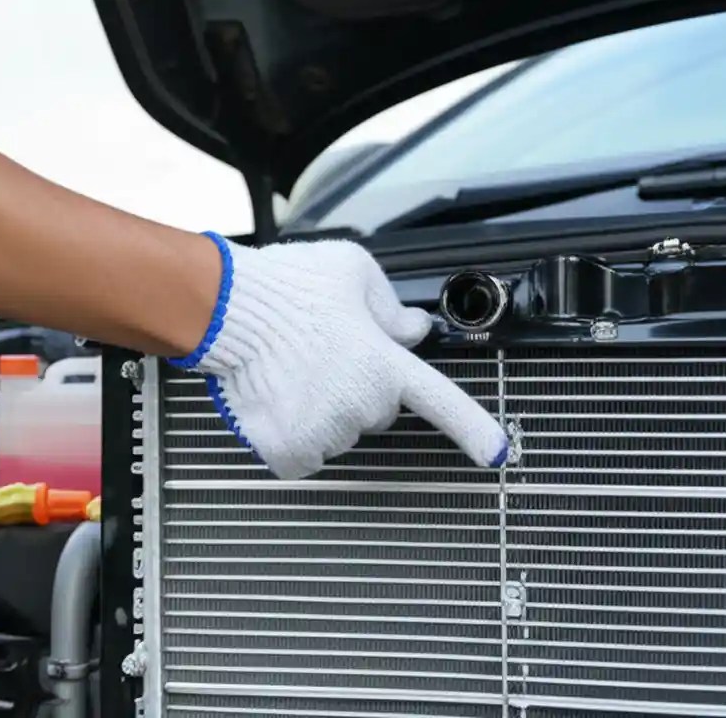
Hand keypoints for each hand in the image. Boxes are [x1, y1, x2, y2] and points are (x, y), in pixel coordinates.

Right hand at [170, 232, 508, 478]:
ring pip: (337, 432)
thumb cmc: (288, 285)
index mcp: (385, 364)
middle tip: (323, 355)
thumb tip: (413, 329)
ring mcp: (325, 431)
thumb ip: (390, 306)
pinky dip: (290, 436)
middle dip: (356, 388)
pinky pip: (303, 455)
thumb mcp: (354, 271)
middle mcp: (361, 404)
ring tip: (293, 371)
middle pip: (375, 411)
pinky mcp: (289, 450)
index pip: (442, 402)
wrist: (226, 308)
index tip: (499, 453)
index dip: (475, 429)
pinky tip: (278, 400)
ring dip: (321, 410)